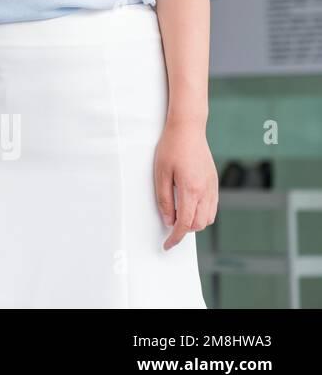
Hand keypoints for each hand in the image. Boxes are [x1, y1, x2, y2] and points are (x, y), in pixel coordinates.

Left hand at [154, 119, 217, 250]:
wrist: (188, 129)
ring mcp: (212, 187)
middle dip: (184, 229)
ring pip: (208, 218)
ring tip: (178, 214)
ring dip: (194, 222)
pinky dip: (202, 213)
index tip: (167, 245)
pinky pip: (212, 207)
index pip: (185, 224)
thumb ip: (164, 199)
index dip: (175, 238)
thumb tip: (168, 221)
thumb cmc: (171, 148)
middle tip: (168, 224)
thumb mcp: (160, 174)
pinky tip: (190, 206)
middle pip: (198, 224)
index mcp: (191, 190)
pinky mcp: (214, 183)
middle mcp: (205, 191)